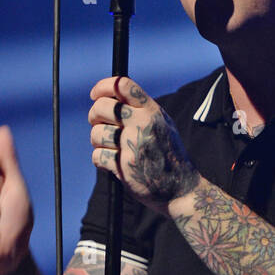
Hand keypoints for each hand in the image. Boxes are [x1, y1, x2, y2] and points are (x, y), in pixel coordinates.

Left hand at [88, 75, 200, 214]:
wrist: (180, 188)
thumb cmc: (167, 155)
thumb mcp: (162, 125)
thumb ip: (141, 110)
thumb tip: (108, 97)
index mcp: (151, 111)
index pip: (122, 85)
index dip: (102, 87)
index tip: (94, 95)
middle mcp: (143, 124)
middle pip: (102, 107)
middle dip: (94, 115)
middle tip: (97, 123)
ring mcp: (133, 145)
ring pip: (97, 133)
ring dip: (97, 140)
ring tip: (108, 146)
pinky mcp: (124, 166)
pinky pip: (98, 155)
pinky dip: (100, 160)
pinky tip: (110, 163)